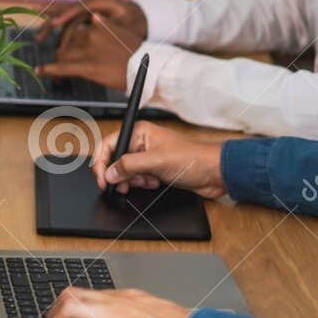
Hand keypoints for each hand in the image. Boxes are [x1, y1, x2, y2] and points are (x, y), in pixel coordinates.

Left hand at [36, 13, 140, 89]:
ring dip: (58, 63)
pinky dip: (48, 69)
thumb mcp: (121, 31)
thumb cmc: (136, 53)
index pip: (74, 30)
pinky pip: (62, 67)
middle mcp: (89, 34)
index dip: (71, 42)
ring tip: (56, 73)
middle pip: (66, 43)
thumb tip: (94, 16)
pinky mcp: (86, 66)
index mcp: (96, 24)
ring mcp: (87, 50)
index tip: (67, 48)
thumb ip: (104, 25)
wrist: (148, 68)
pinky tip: (39, 71)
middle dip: (64, 53)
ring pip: (62, 54)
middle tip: (65, 63)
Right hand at [38, 0, 146, 43]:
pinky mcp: (80, 16)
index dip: (67, 14)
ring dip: (48, 26)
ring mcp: (84, 8)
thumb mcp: (130, 27)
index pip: (82, 5)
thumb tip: (95, 22)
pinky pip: (63, 22)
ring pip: (61, 14)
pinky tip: (42, 37)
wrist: (138, 18)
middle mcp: (89, 1)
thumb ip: (114, 27)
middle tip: (30, 14)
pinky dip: (53, 29)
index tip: (54, 24)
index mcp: (103, 0)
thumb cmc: (135, 24)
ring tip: (38, 39)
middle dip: (47, 13)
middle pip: (65, 6)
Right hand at [92, 122, 226, 198]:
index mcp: (139, 132)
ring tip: (144, 182)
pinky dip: (142, 184)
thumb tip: (109, 173)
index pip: (109, 145)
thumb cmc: (193, 158)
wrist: (216, 172)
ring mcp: (148, 156)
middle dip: (118, 174)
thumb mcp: (156, 161)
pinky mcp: (155, 169)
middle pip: (116, 159)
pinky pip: (137, 178)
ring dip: (132, 180)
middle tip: (120, 185)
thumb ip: (128, 166)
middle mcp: (141, 143)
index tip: (102, 179)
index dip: (101, 162)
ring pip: (126, 171)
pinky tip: (153, 183)